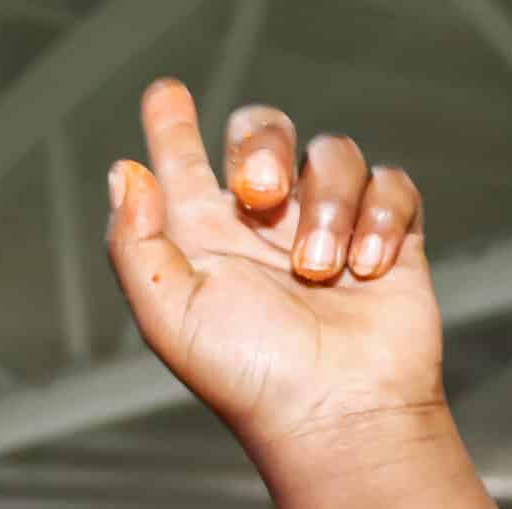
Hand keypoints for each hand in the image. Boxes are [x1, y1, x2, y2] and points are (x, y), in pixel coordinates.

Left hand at [107, 80, 436, 453]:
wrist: (338, 412)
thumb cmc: (250, 377)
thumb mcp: (168, 313)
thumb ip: (136, 242)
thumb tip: (123, 173)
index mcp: (205, 242)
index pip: (183, 166)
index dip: (171, 126)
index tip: (164, 93)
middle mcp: (263, 230)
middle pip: (263, 133)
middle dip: (261, 145)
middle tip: (258, 194)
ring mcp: (327, 229)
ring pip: (330, 155)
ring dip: (325, 207)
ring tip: (317, 271)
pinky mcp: (387, 237)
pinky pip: (388, 183)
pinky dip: (378, 219)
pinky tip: (365, 271)